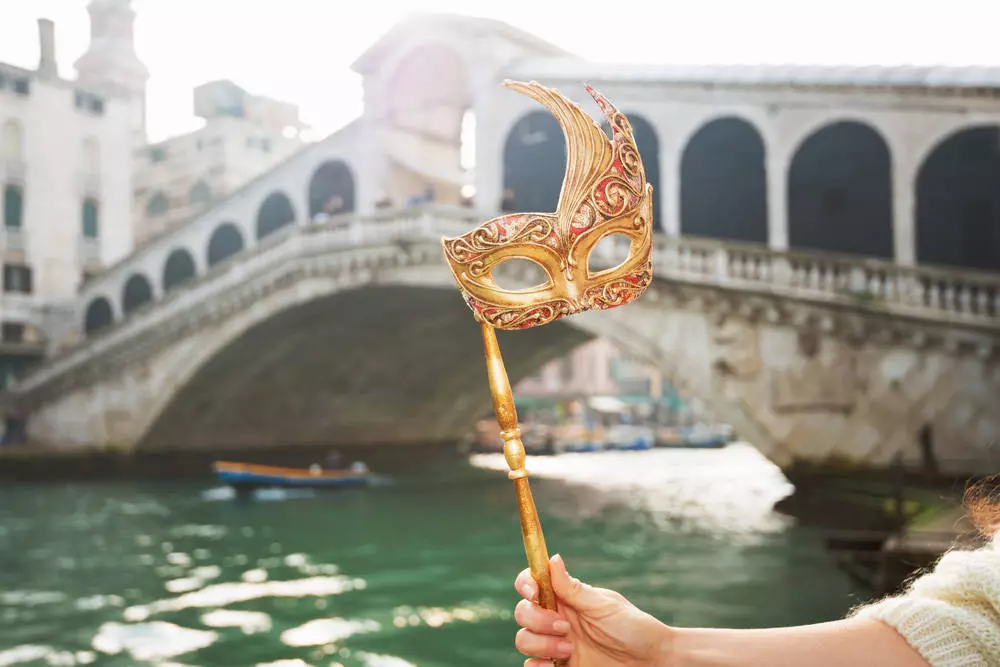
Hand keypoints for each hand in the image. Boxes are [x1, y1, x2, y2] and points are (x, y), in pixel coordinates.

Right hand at [513, 554, 672, 666]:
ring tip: (569, 648)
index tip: (534, 592)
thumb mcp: (603, 605)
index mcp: (566, 598)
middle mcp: (556, 618)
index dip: (525, 583)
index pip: (532, 583)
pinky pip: (531, 666)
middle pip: (523, 612)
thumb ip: (574, 588)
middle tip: (565, 627)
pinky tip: (554, 666)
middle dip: (537, 619)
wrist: (651, 661)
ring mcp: (555, 644)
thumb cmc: (634, 628)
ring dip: (541, 644)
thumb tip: (552, 558)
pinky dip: (536, 666)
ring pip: (524, 640)